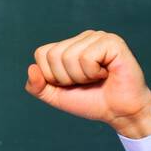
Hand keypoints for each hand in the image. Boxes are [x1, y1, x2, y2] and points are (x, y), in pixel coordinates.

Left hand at [24, 31, 150, 138]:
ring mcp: (98, 37)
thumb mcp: (57, 96)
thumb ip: (37, 86)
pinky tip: (106, 73)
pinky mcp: (112, 42)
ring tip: (97, 78)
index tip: (71, 83)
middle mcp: (83, 37)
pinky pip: (86, 58)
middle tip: (86, 82)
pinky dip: (93, 73)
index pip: (41, 54)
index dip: (51, 76)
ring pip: (69, 57)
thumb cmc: (91, 101)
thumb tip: (31, 69)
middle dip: (66, 78)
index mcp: (69, 46)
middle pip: (54, 55)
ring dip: (81, 77)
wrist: (119, 112)